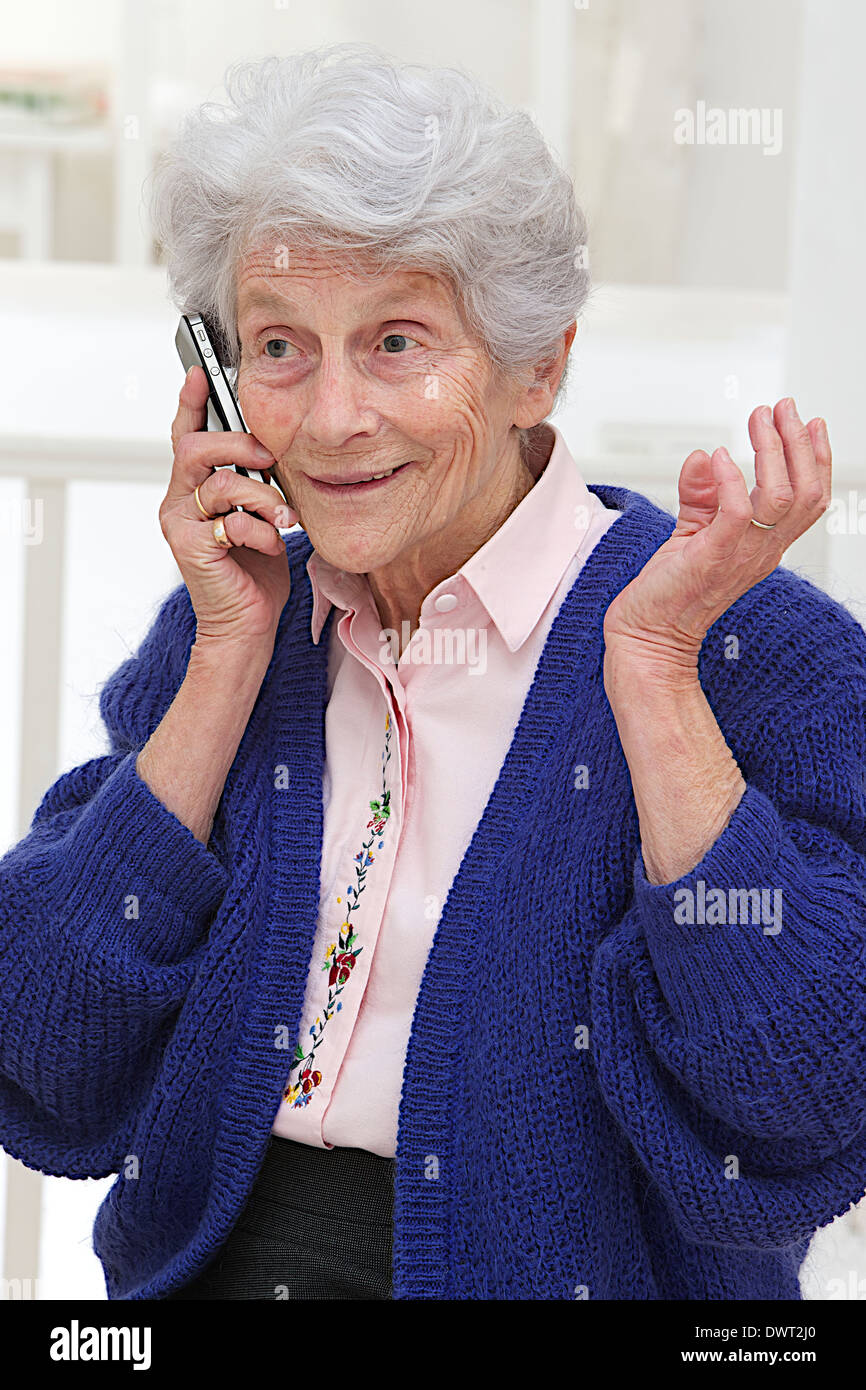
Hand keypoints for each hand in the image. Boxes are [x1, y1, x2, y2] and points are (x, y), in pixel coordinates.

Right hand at [161, 365, 298, 648]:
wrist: (247, 624)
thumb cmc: (254, 573)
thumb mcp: (259, 516)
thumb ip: (254, 485)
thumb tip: (274, 451)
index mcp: (193, 490)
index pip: (186, 436)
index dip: (191, 402)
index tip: (201, 372)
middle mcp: (178, 503)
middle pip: (195, 447)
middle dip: (238, 444)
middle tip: (271, 457)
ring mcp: (181, 525)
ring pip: (220, 482)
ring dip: (263, 497)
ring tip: (283, 518)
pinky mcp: (191, 548)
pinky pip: (232, 520)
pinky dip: (261, 531)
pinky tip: (271, 545)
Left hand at [603, 398, 831, 675]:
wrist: (648, 636)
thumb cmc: (669, 592)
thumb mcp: (692, 533)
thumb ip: (701, 494)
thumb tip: (705, 455)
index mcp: (765, 545)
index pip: (810, 499)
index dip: (816, 458)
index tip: (807, 422)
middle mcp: (762, 551)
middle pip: (807, 492)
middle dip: (800, 443)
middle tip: (783, 408)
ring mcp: (741, 555)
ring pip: (782, 497)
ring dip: (773, 451)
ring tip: (760, 420)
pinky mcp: (711, 558)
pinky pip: (737, 514)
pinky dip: (731, 480)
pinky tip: (720, 457)